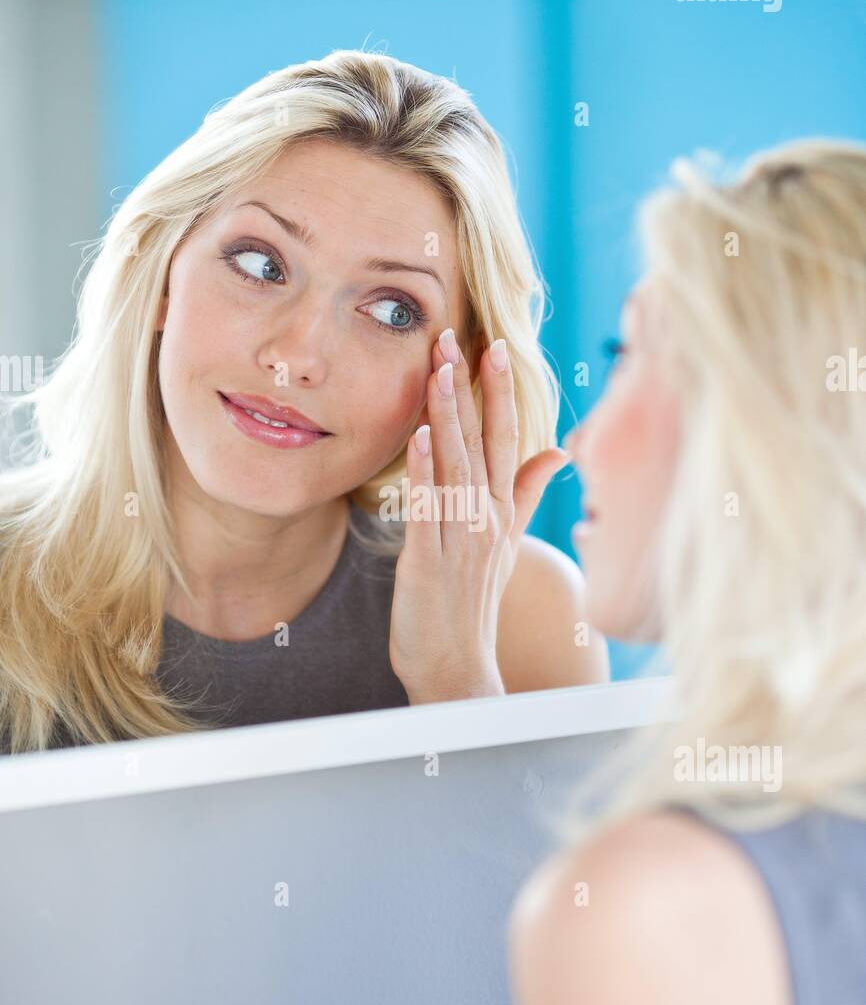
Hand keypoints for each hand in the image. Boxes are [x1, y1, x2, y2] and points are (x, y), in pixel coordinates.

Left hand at [388, 327, 568, 704]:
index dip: (500, 392)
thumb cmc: (475, 607)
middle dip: (471, 388)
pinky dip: (425, 471)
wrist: (458, 669)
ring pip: (456, 466)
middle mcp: (487, 520)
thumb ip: (527, 496)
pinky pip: (428, 508)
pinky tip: (419, 437)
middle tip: (461, 336)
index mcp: (503, 513)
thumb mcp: (507, 546)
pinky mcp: (429, 560)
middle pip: (483, 442)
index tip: (496, 345)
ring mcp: (460, 539)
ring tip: (440, 369)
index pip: (508, 439)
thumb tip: (557, 453)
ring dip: (448, 416)